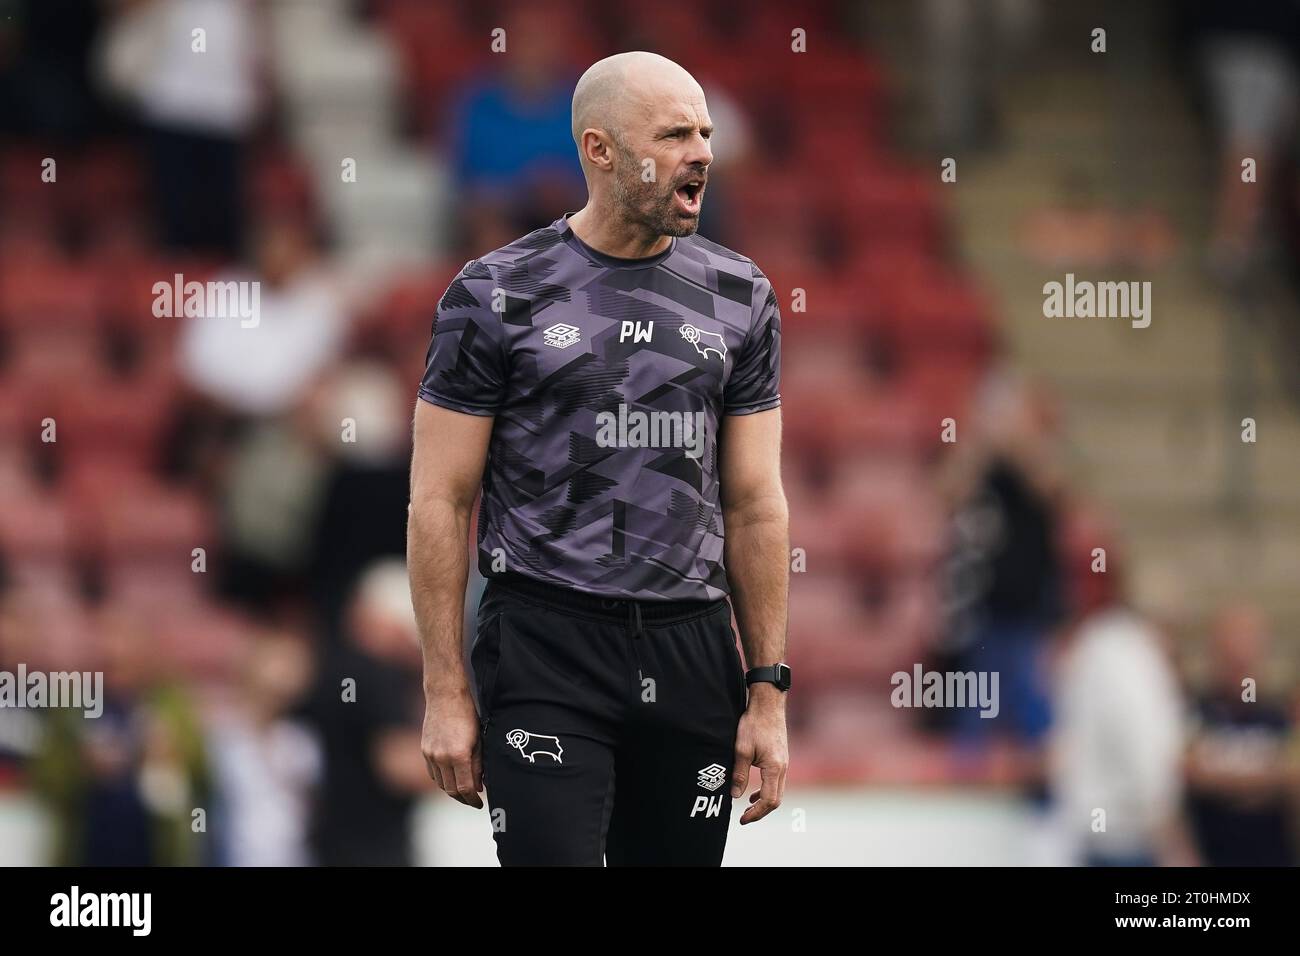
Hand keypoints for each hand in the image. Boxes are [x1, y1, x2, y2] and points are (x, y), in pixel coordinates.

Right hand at [421, 685, 483, 808]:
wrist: (445, 696)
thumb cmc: (467, 715)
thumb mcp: (479, 740)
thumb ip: (479, 765)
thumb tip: (480, 785)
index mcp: (458, 755)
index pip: (465, 788)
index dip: (473, 799)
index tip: (479, 803)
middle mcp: (441, 758)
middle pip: (451, 790)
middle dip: (463, 798)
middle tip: (473, 801)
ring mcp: (430, 755)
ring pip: (440, 783)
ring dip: (452, 791)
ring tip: (464, 792)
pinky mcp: (424, 750)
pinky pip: (432, 773)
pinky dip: (442, 780)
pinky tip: (451, 779)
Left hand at [731, 684, 787, 823]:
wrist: (768, 703)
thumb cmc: (754, 723)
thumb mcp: (742, 749)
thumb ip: (739, 774)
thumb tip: (735, 796)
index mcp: (774, 768)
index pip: (768, 800)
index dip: (755, 813)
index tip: (742, 819)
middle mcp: (783, 768)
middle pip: (776, 800)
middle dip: (760, 812)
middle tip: (744, 818)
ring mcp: (784, 763)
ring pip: (778, 791)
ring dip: (764, 802)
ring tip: (747, 808)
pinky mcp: (781, 758)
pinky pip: (777, 782)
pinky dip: (766, 791)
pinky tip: (754, 792)